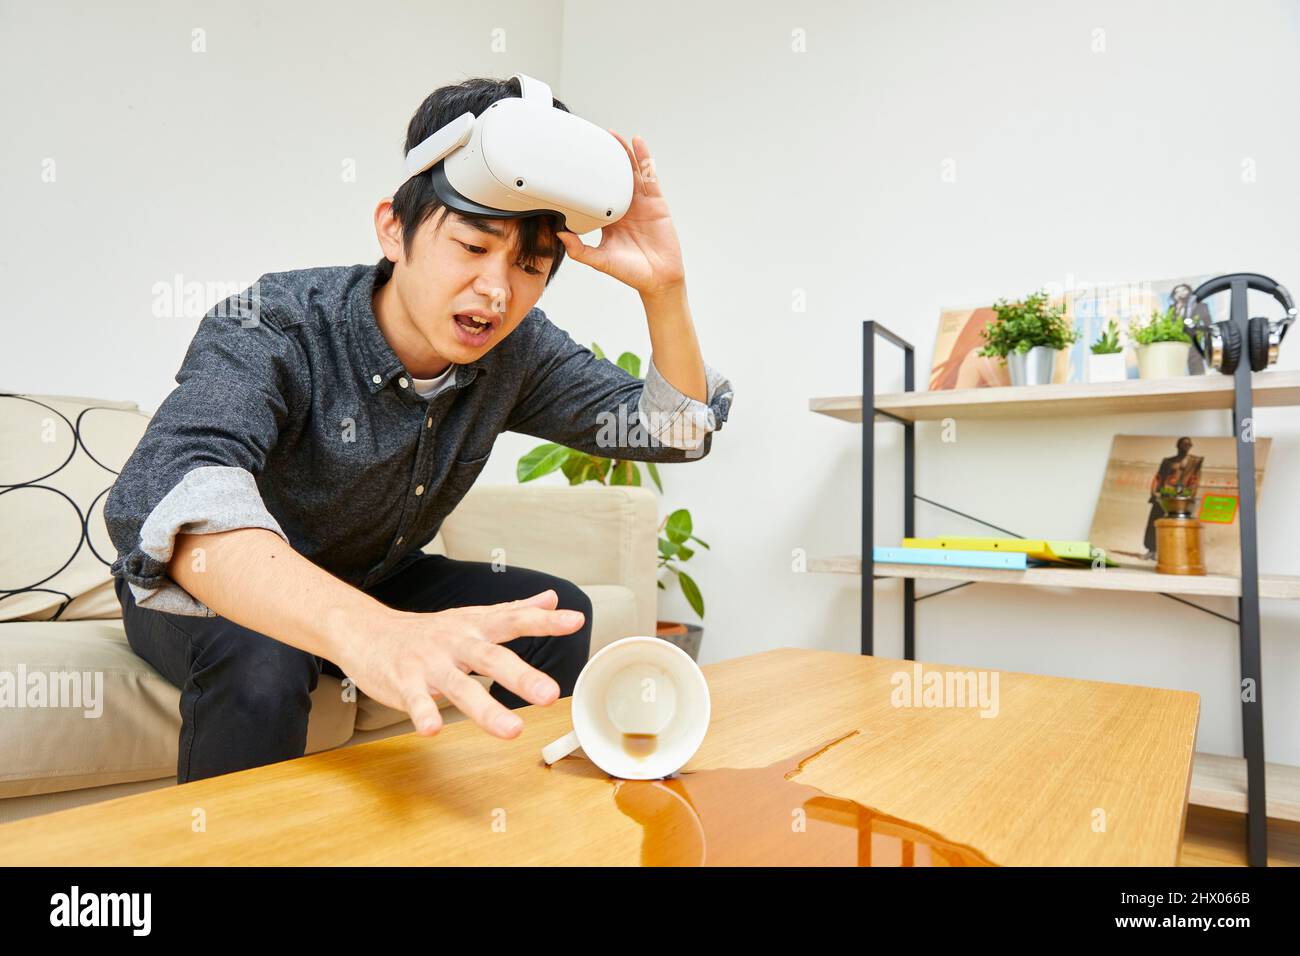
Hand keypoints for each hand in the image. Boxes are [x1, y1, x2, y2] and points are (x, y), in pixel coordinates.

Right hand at [339, 589, 584, 739]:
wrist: (367, 631)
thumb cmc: (428, 631)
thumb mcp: (473, 616)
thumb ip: (514, 610)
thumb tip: (552, 598)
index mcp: (476, 627)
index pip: (514, 620)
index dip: (544, 621)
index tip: (574, 620)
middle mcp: (456, 644)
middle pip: (491, 658)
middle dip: (521, 676)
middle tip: (550, 694)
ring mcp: (429, 664)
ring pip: (459, 687)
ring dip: (486, 709)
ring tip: (511, 730)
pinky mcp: (403, 683)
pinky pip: (415, 701)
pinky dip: (424, 713)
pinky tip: (433, 729)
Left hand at [555, 130, 685, 296]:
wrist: (658, 279)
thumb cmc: (630, 272)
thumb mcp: (600, 260)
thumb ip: (579, 250)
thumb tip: (559, 235)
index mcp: (609, 219)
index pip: (596, 192)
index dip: (588, 178)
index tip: (575, 163)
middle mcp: (625, 208)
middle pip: (614, 177)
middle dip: (605, 158)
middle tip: (592, 139)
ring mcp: (641, 203)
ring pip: (631, 172)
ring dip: (623, 153)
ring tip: (613, 135)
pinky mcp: (656, 202)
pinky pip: (649, 176)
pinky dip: (644, 159)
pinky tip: (638, 143)